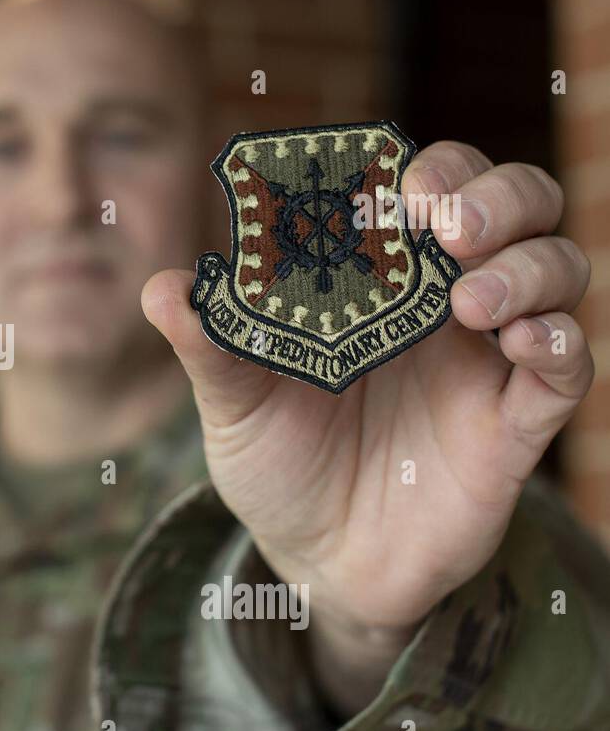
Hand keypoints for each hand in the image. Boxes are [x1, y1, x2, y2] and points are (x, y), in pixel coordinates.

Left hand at [142, 141, 591, 714]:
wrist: (316, 561)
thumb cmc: (277, 464)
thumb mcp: (232, 404)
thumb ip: (208, 344)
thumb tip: (162, 287)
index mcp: (376, 280)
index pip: (429, 188)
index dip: (431, 169)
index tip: (398, 186)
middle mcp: (441, 304)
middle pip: (515, 207)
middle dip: (496, 196)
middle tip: (448, 226)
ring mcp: (485, 360)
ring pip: (556, 270)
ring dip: (527, 267)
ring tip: (468, 300)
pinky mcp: (514, 425)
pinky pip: (569, 369)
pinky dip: (563, 343)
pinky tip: (526, 341)